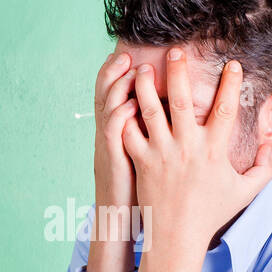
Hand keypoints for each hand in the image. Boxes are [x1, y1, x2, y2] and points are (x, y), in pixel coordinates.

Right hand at [87, 51, 141, 271]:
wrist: (120, 216)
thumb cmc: (137, 184)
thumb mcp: (139, 151)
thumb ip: (148, 129)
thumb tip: (167, 109)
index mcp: (115, 128)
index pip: (112, 92)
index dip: (116, 73)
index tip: (129, 55)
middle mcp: (108, 132)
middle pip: (104, 92)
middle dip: (114, 71)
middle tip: (127, 55)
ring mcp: (109, 145)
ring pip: (107, 107)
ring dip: (119, 86)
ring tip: (133, 71)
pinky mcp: (114, 159)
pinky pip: (113, 132)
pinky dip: (120, 116)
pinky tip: (132, 105)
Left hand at [123, 49, 271, 271]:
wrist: (177, 236)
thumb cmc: (211, 213)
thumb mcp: (246, 191)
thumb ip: (266, 168)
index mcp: (214, 150)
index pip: (226, 108)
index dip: (231, 84)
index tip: (233, 64)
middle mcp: (187, 147)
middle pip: (181, 99)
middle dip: (178, 71)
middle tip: (175, 51)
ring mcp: (161, 153)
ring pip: (150, 110)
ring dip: (145, 86)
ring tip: (142, 68)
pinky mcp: (141, 162)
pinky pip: (130, 132)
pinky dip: (125, 115)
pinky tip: (124, 99)